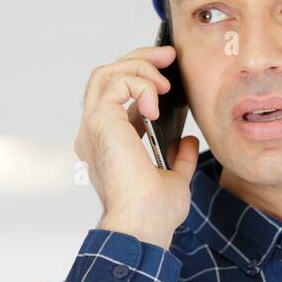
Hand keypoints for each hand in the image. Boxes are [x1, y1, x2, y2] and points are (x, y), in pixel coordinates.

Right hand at [74, 43, 198, 247]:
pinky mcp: (100, 122)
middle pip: (106, 76)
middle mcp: (95, 133)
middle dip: (139, 59)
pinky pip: (116, 83)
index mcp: (108, 144)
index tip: (168, 72)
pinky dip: (140, 84)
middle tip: (168, 56)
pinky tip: (156, 102)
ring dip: (139, 66)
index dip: (140, 78)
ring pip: (106, 73)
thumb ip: (179, 159)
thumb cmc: (153, 213)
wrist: (144, 225)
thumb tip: (187, 141)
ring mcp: (94, 126)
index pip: (116, 97)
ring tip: (165, 79)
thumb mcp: (175, 180)